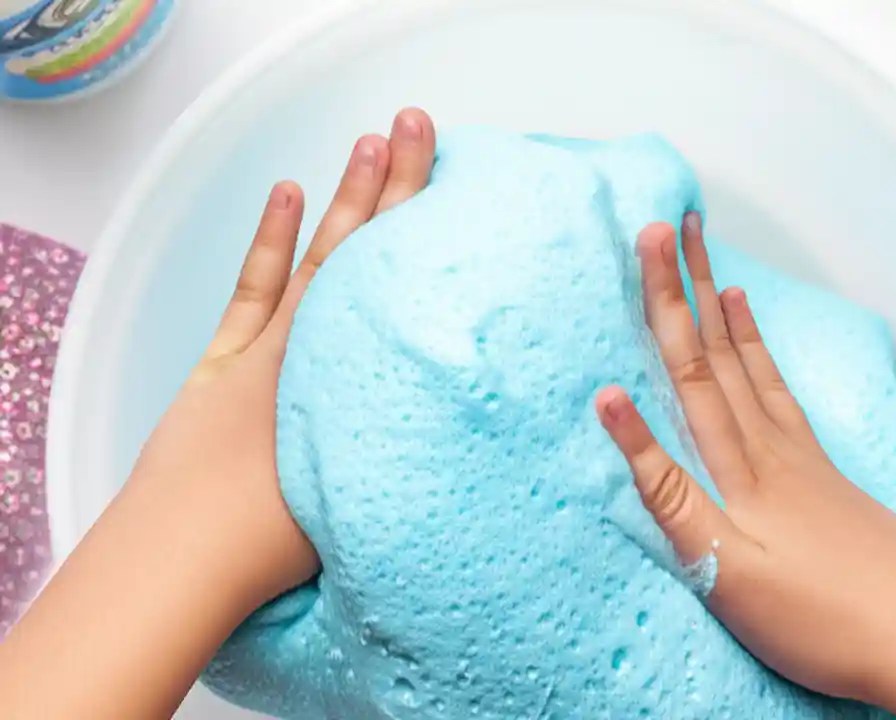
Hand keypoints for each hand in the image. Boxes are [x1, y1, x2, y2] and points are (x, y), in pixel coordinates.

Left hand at [132, 106, 437, 604]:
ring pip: (321, 258)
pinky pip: (258, 286)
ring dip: (347, 198)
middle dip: (399, 190)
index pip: (405, 289)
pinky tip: (289, 193)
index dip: (428, 232)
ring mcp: (270, 346)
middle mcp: (322, 350)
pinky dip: (273, 238)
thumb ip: (420, 459)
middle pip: (371, 257)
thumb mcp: (375, 499)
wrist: (190, 552)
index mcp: (361, 380)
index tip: (456, 180)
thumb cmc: (283, 540)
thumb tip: (478, 446)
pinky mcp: (227, 360)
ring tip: (373, 141)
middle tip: (422, 131)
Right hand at [595, 215, 895, 718]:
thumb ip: (667, 491)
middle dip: (690, 287)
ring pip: (753, 371)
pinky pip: (784, 402)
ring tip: (716, 271)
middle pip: (719, 353)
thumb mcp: (723, 569)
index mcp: (739, 467)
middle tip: (676, 224)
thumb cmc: (820, 614)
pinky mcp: (823, 481)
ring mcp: (801, 461)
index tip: (650, 237)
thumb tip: (612, 406)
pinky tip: (763, 358)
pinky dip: (767, 366)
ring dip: (729, 319)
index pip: (689, 367)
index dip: (665, 302)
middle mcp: (770, 448)